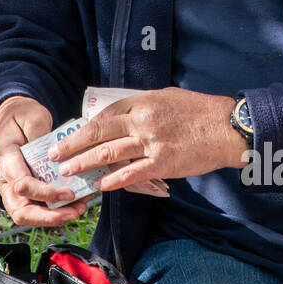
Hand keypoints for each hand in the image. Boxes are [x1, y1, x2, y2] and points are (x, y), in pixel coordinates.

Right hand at [0, 95, 88, 226]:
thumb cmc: (20, 117)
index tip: (69, 192)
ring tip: (79, 210)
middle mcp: (4, 180)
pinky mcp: (22, 192)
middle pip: (20, 211)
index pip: (22, 185)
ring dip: (54, 218)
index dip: (46, 193)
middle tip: (74, 212)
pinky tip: (75, 204)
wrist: (8, 118)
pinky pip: (36, 209)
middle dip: (48, 217)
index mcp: (4, 160)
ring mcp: (10, 188)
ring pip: (27, 216)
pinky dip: (55, 211)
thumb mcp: (32, 116)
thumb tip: (55, 154)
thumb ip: (41, 133)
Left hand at [50, 88, 247, 192]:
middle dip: (73, 145)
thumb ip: (143, 105)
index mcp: (142, 102)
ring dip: (84, 163)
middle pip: (99, 133)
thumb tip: (121, 115)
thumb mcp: (167, 97)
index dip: (85, 127)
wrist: (227, 127)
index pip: (105, 114)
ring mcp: (151, 143)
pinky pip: (132, 174)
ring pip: (109, 154)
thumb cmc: (199, 110)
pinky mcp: (163, 163)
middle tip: (55, 154)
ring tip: (68, 171)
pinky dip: (114, 181)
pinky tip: (100, 186)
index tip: (71, 136)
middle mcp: (142, 120)